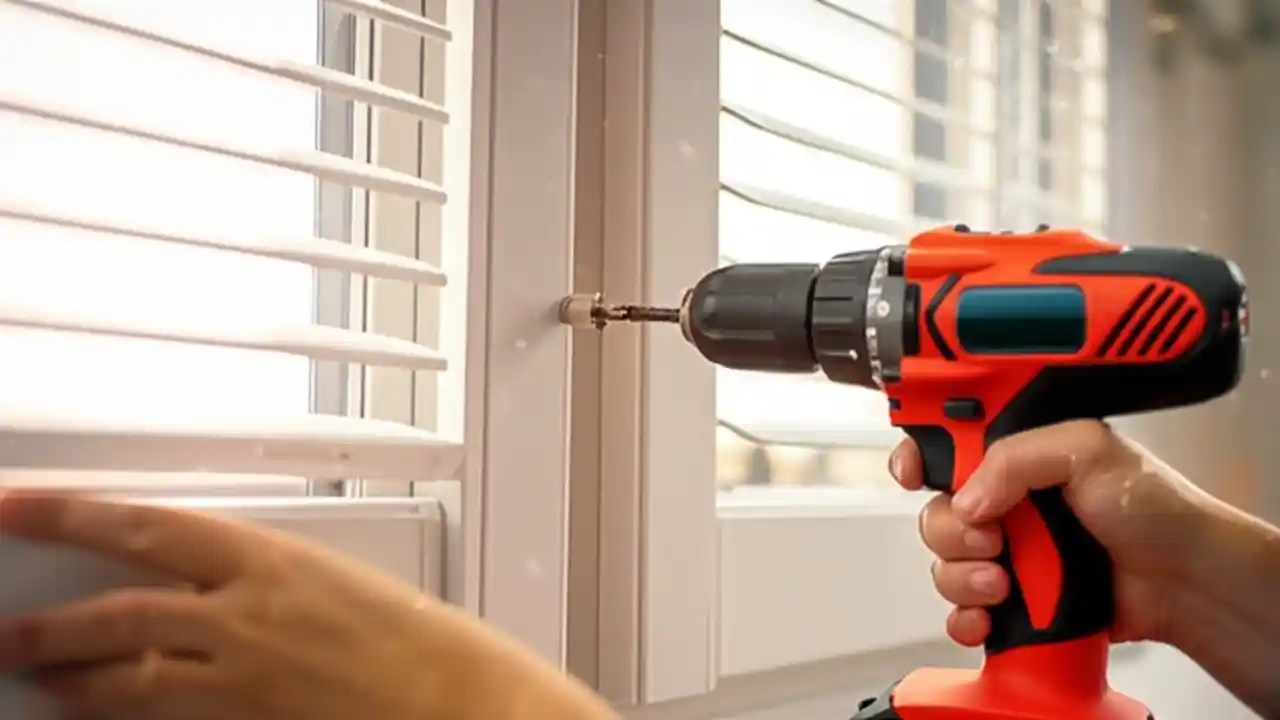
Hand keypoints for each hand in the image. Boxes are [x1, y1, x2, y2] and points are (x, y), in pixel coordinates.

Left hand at [0, 492, 614, 719]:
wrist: (453, 694)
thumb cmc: (414, 638)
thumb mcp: (335, 579)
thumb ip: (267, 577)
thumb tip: (217, 578)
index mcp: (271, 556)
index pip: (146, 525)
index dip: (71, 513)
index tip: (24, 507)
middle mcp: (246, 613)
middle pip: (121, 606)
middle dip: (53, 620)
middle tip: (12, 625)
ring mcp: (242, 673)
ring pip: (127, 673)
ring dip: (73, 675)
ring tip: (40, 675)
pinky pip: (164, 716)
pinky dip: (124, 714)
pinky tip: (101, 713)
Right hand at [890, 420, 1212, 648]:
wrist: (1184, 582)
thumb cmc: (1154, 508)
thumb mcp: (1087, 449)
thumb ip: (1016, 457)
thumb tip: (966, 498)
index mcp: (1015, 457)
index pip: (943, 448)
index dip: (918, 458)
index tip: (916, 474)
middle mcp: (1005, 503)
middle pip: (935, 513)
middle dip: (951, 531)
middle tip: (994, 538)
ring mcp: (1009, 554)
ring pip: (944, 564)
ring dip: (962, 577)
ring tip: (1005, 582)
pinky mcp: (1015, 600)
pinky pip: (963, 611)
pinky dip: (966, 617)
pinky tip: (990, 615)